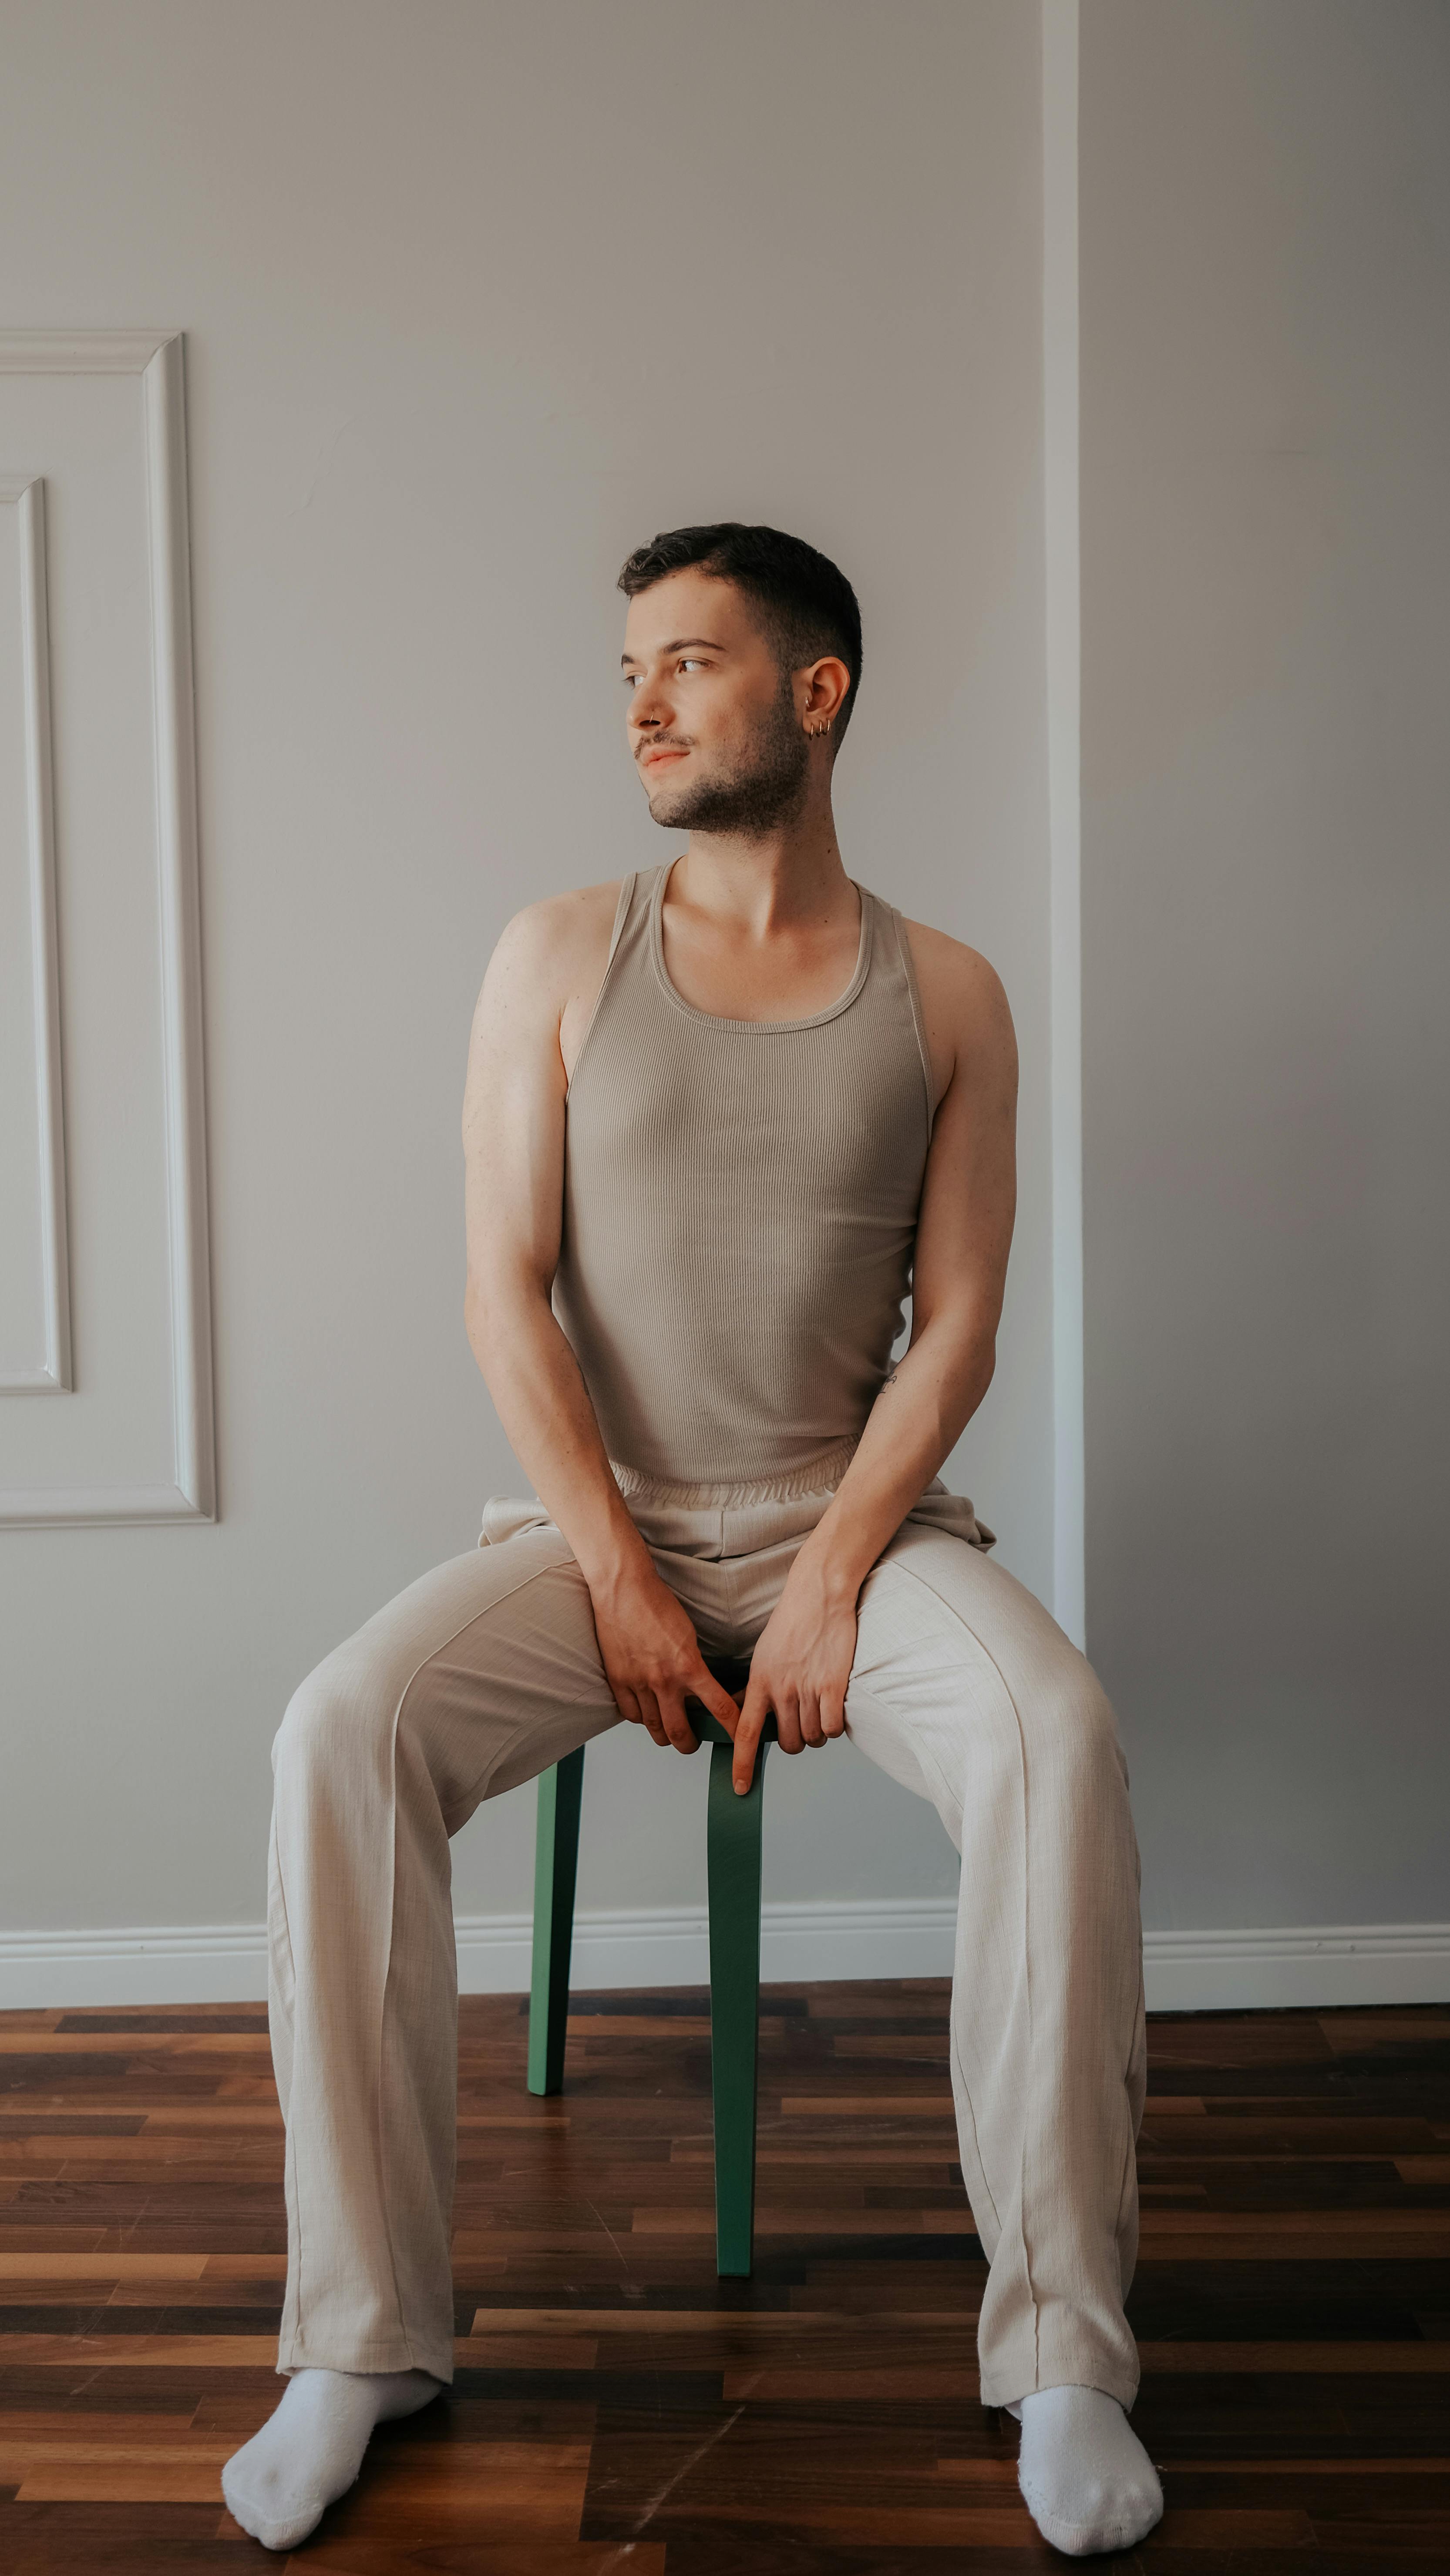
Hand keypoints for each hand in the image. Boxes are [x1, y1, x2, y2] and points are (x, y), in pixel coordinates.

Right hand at [588, 1559, 741, 1752]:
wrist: (623, 1589)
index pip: (719, 1708)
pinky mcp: (618, 1680)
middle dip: (690, 1744)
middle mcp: (664, 1680)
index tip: (739, 1740)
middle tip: (693, 1743)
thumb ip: (693, 1665)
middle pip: (680, 1732)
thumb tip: (698, 1688)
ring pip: (654, 1728)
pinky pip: (631, 1715)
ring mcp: (639, 1683)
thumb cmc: (657, 1604)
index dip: (732, 1729)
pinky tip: (645, 1713)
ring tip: (669, 1734)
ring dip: (664, 1736)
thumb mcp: (688, 1634)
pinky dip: (640, 1719)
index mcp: (689, 1666)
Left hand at [728, 1553, 858, 1793]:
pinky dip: (835, 1726)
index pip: (744, 1733)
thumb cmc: (792, 1623)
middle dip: (795, 1740)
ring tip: (820, 1708)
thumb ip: (755, 1687)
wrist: (819, 1595)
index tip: (740, 1788)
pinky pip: (832, 1729)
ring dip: (817, 1732)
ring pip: (812, 1738)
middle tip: (802, 1721)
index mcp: (759, 1682)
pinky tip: (835, 1708)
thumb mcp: (762, 1656)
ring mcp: (807, 1689)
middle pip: (787, 1743)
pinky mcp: (833, 1686)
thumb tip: (744, 1712)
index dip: (742, 1765)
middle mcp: (781, 1689)